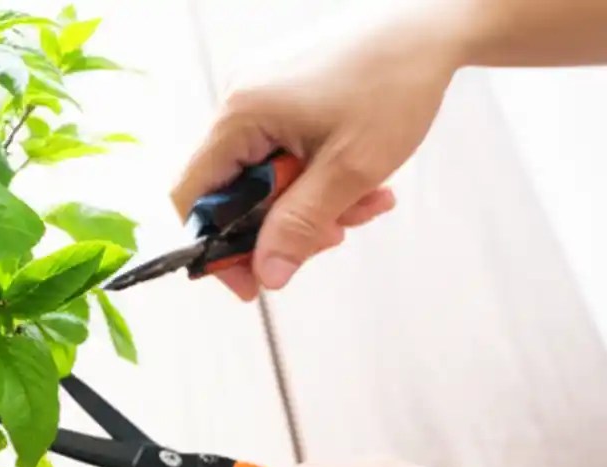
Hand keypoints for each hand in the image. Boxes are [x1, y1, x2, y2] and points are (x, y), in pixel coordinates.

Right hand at [173, 6, 465, 298]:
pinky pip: (282, 148)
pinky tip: (363, 179)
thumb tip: (267, 275)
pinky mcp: (282, 89)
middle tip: (331, 237)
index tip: (251, 279)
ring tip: (366, 202)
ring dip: (310, 202)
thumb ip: (300, 225)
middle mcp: (238, 98)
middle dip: (281, 224)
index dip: (214, 246)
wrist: (435, 23)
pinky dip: (316, 173)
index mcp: (241, 115)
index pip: (194, 196)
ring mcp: (259, 91)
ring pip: (264, 172)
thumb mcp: (351, 169)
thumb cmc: (396, 84)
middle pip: (233, 190)